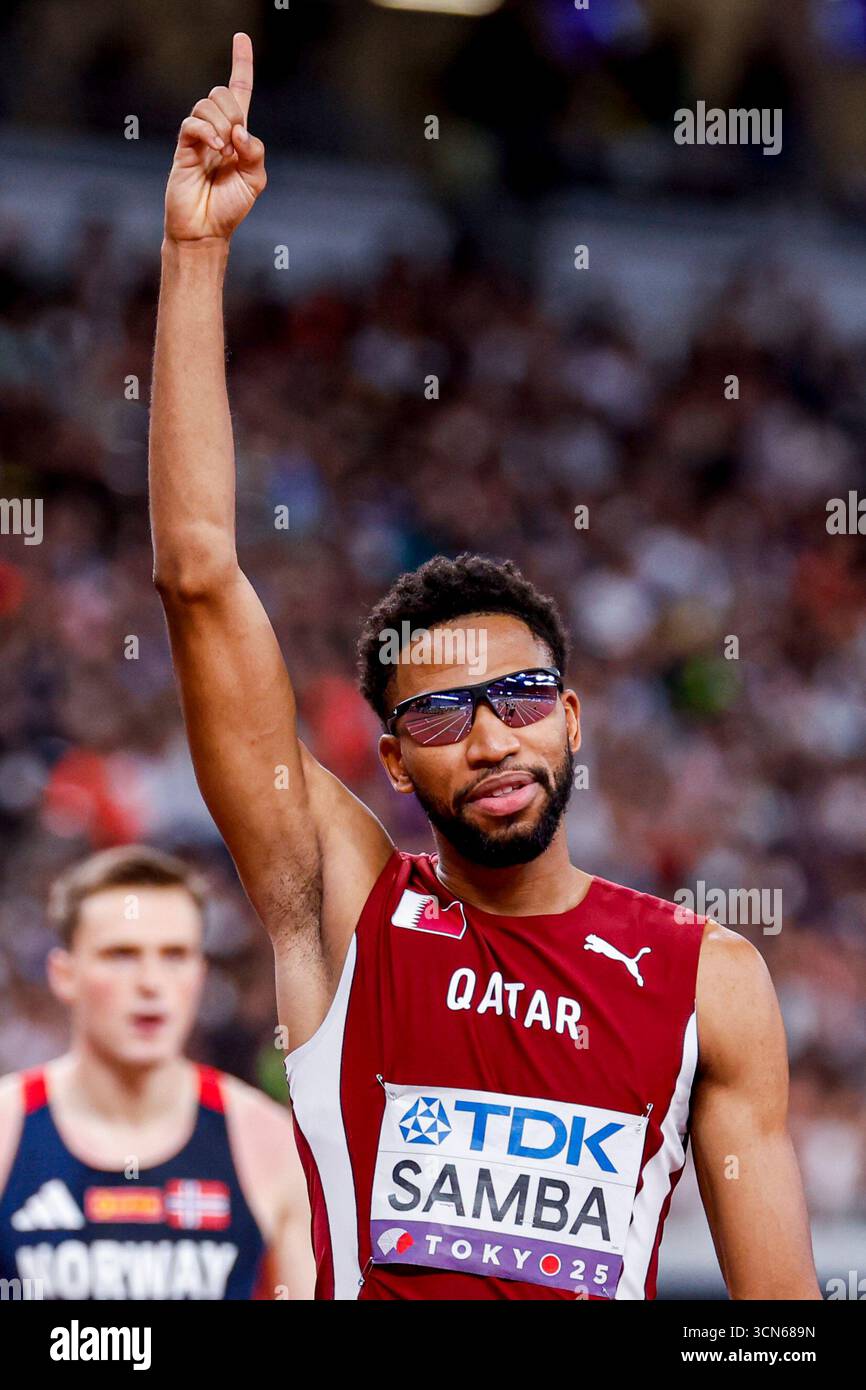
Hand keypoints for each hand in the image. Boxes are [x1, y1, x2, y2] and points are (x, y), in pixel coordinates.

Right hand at [164, 32, 265, 243]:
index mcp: (237, 134)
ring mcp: (198, 137)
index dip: (241, 63)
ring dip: (222, 124)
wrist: (206, 230)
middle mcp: (217, 130)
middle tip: (235, 145)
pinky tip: (216, 149)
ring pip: (207, 104)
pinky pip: (193, 123)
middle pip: (222, 92)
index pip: (239, 90)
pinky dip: (208, 132)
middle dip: (234, 111)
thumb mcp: (255, 180)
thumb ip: (255, 152)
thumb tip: (239, 130)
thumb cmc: (229, 208)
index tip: (241, 37)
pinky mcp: (183, 148)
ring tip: (225, 152)